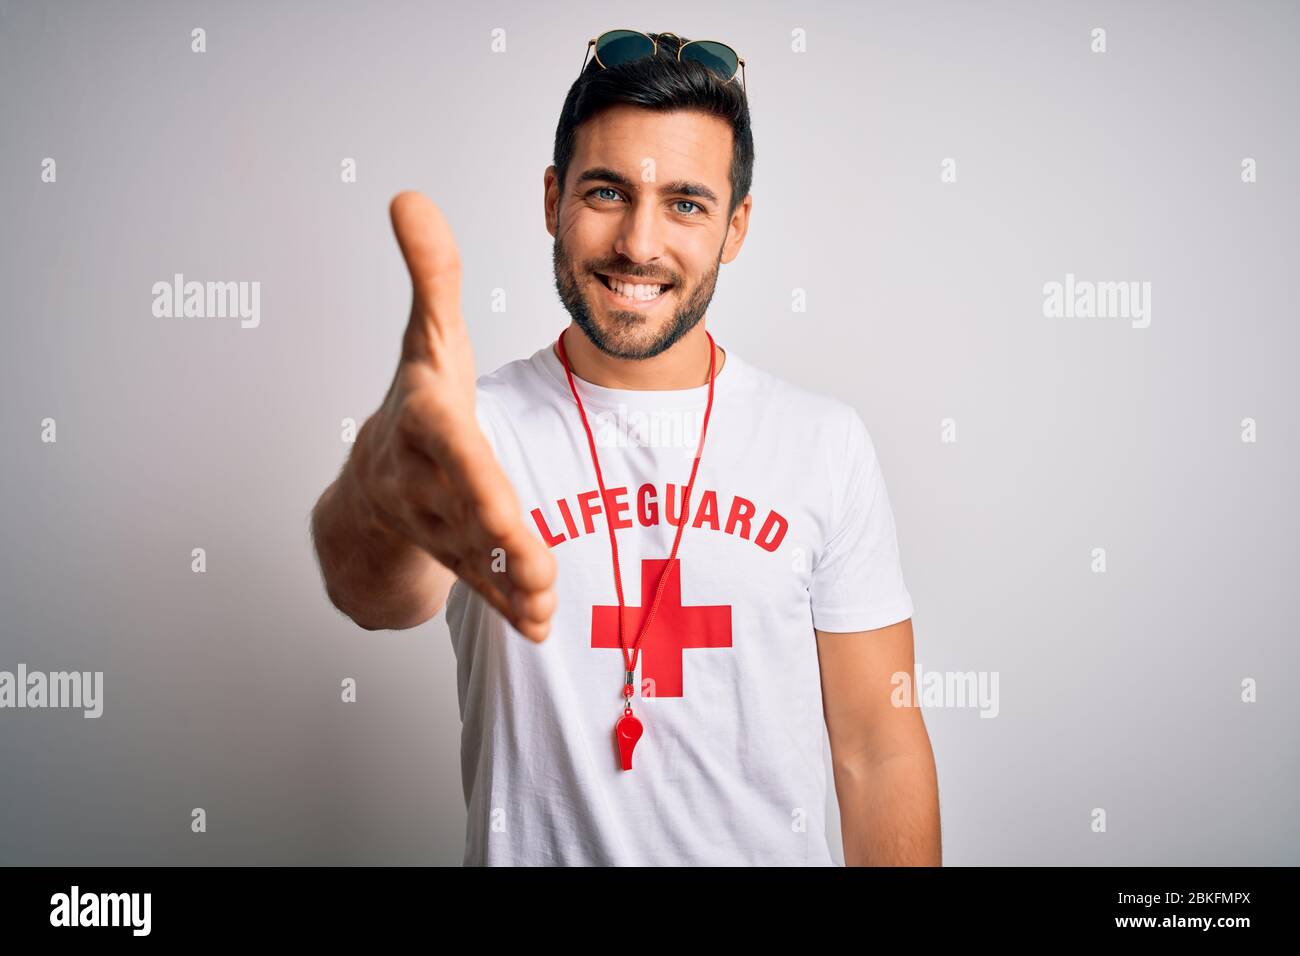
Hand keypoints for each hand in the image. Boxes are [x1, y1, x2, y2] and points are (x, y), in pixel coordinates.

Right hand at [349, 191, 556, 640]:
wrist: (369, 488)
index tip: (489, 488)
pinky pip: (481, 585)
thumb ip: (430, 275)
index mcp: (423, 423)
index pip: (444, 442)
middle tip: (535, 569)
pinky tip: (538, 624)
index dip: (467, 465)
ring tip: (544, 606)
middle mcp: (422, 480)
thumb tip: (409, 196)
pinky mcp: (458, 561)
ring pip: (474, 557)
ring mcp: (437, 527)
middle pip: (461, 507)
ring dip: (507, 582)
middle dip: (495, 537)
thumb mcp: (425, 338)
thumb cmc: (414, 404)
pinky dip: (508, 604)